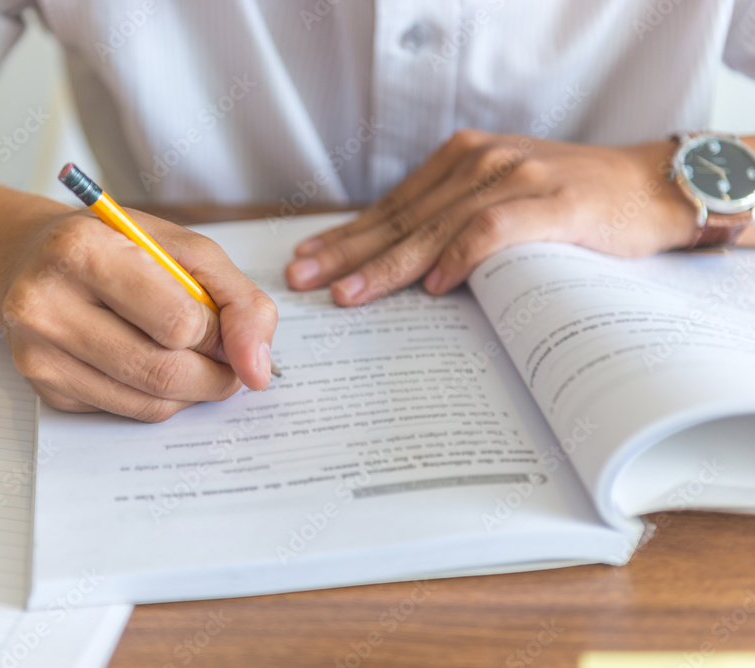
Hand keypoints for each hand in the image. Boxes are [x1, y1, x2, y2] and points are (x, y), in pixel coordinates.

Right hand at [0, 209, 277, 421]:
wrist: (30, 257)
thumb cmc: (115, 247)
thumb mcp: (184, 249)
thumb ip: (238, 300)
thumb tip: (260, 369)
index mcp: (84, 250)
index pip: (179, 323)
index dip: (215, 330)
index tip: (216, 320)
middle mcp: (46, 303)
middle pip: (164, 371)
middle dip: (214, 373)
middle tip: (223, 357)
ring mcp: (39, 352)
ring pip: (149, 402)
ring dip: (190, 389)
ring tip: (190, 357)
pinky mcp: (44, 388)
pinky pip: (126, 412)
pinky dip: (157, 398)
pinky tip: (148, 362)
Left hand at [285, 129, 697, 304]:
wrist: (652, 187)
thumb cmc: (574, 201)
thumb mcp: (504, 200)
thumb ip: (456, 220)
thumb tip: (405, 267)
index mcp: (463, 160)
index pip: (392, 205)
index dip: (347, 234)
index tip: (307, 258)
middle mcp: (481, 161)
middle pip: (402, 216)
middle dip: (347, 251)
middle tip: (303, 278)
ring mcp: (516, 178)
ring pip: (436, 226)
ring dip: (389, 263)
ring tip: (350, 293)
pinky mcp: (553, 201)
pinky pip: (494, 229)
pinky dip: (461, 256)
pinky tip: (433, 284)